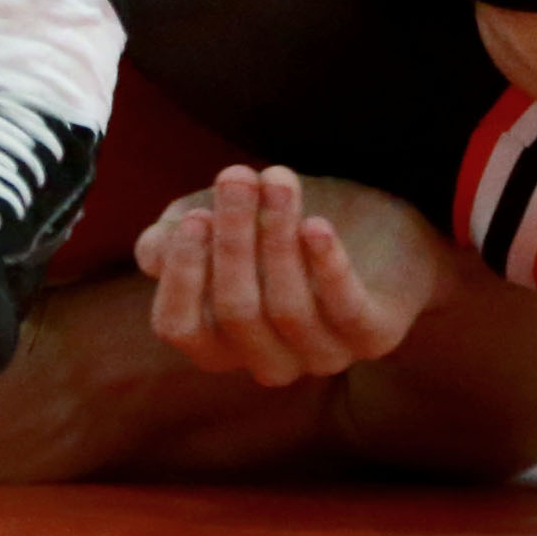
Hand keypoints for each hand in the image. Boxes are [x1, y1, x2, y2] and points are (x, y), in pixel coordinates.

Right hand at [137, 165, 442, 386]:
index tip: (194, 215)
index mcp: (224, 341)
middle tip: (236, 175)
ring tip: (279, 178)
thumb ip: (182, 232)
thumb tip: (151, 250)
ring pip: (287, 308)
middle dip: (233, 239)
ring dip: (278, 237)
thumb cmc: (290, 222)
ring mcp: (323, 355)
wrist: (385, 227)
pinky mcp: (374, 336)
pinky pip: (345, 310)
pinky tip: (317, 225)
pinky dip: (328, 266)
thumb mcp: (231, 218)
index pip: (181, 327)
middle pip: (235, 312)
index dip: (182, 274)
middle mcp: (269, 360)